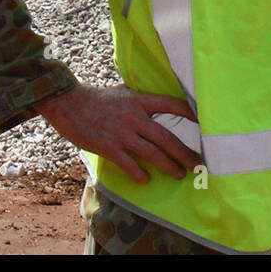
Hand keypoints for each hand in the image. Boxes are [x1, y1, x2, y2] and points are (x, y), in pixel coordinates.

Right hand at [36, 85, 202, 183]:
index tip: (203, 123)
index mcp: (138, 100)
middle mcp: (134, 117)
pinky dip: (140, 174)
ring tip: (179, 174)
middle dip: (185, 153)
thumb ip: (138, 99)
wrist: (67, 103)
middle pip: (167, 137)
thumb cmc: (95, 99)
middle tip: (198, 164)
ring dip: (169, 166)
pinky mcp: (109, 147)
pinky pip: (130, 165)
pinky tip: (146, 179)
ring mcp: (122, 133)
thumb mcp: (121, 92)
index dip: (189, 113)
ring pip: (153, 154)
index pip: (171, 104)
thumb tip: (155, 102)